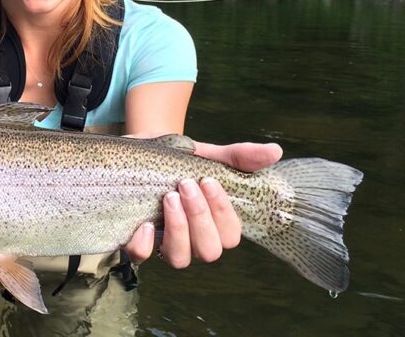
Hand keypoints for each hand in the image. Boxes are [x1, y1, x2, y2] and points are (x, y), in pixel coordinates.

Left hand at [124, 140, 282, 267]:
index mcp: (212, 223)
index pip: (230, 235)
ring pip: (180, 259)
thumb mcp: (207, 155)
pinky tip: (145, 223)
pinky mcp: (135, 240)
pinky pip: (141, 257)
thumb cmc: (178, 159)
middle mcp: (191, 239)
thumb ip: (238, 157)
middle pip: (209, 250)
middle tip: (186, 184)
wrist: (139, 151)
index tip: (208, 181)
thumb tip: (274, 151)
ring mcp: (163, 243)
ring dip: (178, 229)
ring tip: (169, 197)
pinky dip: (144, 245)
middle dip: (200, 218)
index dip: (223, 213)